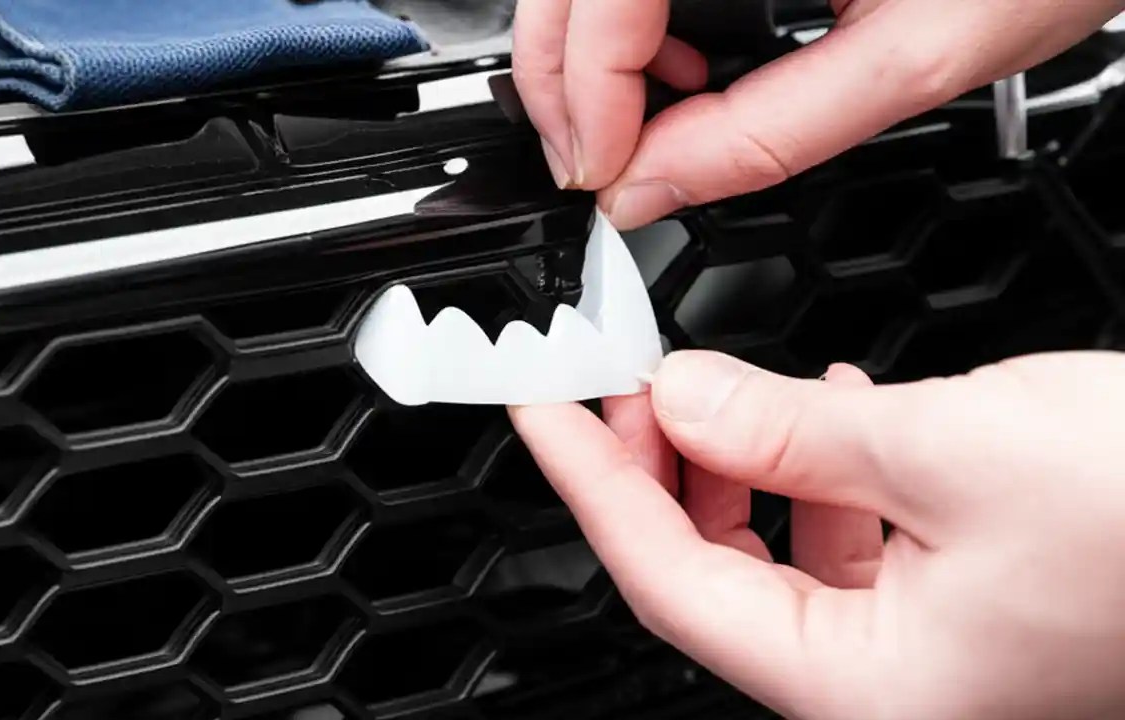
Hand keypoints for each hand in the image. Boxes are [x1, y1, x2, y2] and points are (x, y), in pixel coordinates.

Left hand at [508, 350, 1124, 719]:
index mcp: (866, 688)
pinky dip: (814, 474)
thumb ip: (788, 430)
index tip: (544, 412)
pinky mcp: (964, 603)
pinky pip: (848, 542)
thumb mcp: (949, 450)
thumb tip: (682, 399)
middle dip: (658, 471)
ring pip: (778, 556)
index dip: (591, 485)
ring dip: (734, 467)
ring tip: (709, 392)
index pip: (667, 581)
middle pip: (713, 574)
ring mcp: (927, 653)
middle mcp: (889, 689)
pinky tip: (822, 413)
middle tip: (627, 386)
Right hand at [512, 0, 1124, 228]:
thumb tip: (649, 186)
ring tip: (647, 120)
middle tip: (598, 164)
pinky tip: (680, 65)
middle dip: (562, 85)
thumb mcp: (913, 60)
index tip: (601, 176)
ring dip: (588, 56)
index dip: (586, 100)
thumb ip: (767, 134)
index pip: (603, 0)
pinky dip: (628, 26)